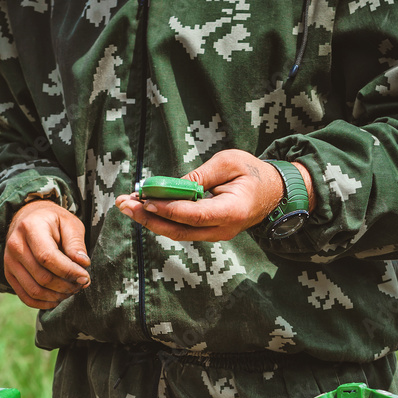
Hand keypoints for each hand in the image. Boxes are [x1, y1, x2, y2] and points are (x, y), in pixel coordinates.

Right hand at [4, 201, 90, 308]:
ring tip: (71, 290)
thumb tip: (83, 264)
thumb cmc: (54, 222)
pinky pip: (26, 297)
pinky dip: (44, 303)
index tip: (85, 277)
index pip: (48, 258)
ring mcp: (9, 262)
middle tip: (81, 284)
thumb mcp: (70, 224)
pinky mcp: (9, 274)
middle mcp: (15, 245)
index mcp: (30, 228)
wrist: (29, 218)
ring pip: (34, 291)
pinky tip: (58, 298)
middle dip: (66, 286)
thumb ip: (76, 243)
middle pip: (42, 277)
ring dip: (57, 296)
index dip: (69, 272)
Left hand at [115, 149, 314, 242]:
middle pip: (179, 230)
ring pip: (177, 232)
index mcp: (232, 211)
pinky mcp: (208, 232)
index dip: (168, 209)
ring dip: (150, 220)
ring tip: (126, 204)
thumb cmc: (253, 173)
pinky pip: (181, 228)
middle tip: (125, 204)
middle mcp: (222, 230)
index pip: (194, 215)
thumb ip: (200, 176)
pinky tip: (143, 207)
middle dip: (149, 218)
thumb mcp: (229, 163)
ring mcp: (215, 234)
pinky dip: (161, 218)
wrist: (272, 194)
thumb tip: (171, 186)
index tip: (145, 200)